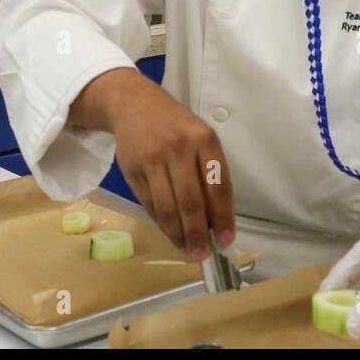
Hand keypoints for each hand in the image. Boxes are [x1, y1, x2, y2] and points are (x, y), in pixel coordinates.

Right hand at [70, 67, 234, 260]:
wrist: (135, 105)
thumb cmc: (177, 126)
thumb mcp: (201, 138)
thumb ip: (210, 172)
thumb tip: (216, 218)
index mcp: (205, 140)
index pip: (218, 185)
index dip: (223, 216)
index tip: (226, 239)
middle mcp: (179, 148)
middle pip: (191, 201)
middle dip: (198, 233)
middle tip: (203, 253)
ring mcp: (153, 159)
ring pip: (167, 207)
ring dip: (178, 235)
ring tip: (188, 251)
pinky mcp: (132, 170)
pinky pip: (149, 205)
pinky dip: (162, 224)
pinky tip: (171, 234)